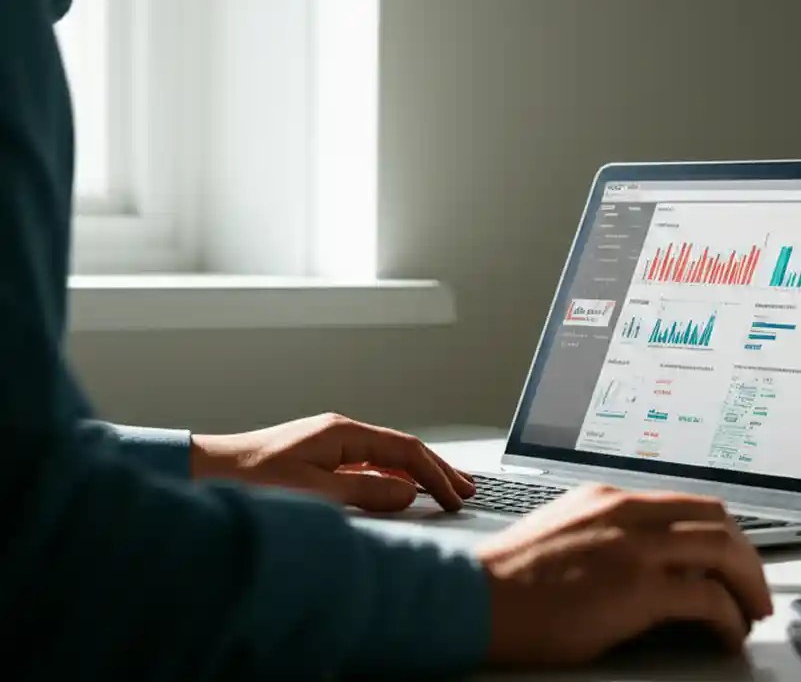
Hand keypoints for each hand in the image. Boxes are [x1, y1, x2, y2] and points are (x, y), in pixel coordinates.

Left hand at [190, 413, 474, 511]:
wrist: (203, 472)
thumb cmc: (250, 480)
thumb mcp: (314, 490)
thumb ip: (365, 493)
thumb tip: (407, 495)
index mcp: (343, 433)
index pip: (406, 451)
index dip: (436, 475)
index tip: (455, 498)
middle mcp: (340, 433)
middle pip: (403, 450)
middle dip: (437, 470)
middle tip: (466, 490)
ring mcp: (330, 444)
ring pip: (388, 458)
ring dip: (418, 475)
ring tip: (445, 489)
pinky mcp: (318, 458)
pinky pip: (370, 466)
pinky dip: (394, 478)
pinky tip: (402, 491)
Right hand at [475, 484, 771, 665]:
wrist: (473, 597)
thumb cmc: (507, 579)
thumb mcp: (565, 533)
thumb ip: (608, 535)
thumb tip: (649, 564)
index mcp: (611, 499)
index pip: (690, 503)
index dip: (723, 533)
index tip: (734, 557)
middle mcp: (628, 513)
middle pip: (718, 521)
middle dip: (747, 557)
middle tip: (755, 590)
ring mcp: (635, 547)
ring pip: (723, 551)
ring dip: (748, 585)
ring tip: (752, 612)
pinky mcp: (637, 587)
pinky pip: (708, 598)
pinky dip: (728, 617)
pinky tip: (727, 635)